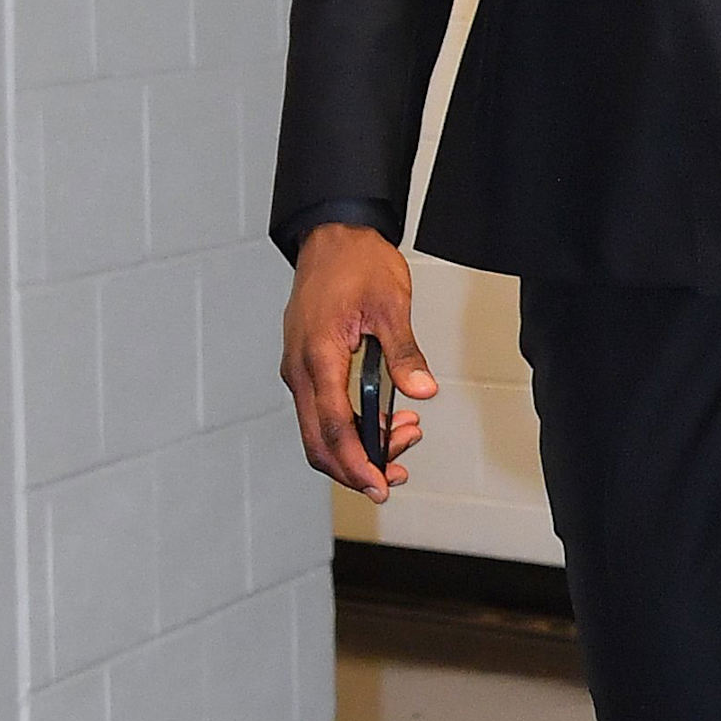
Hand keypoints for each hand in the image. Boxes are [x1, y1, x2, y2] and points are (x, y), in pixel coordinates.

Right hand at [281, 225, 437, 503]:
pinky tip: (385, 420)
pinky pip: (321, 410)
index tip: (379, 485)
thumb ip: (403, 352)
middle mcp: (300, 368)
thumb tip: (421, 391)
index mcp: (318, 355)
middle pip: (319, 441)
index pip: (332, 426)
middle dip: (357, 466)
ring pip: (319, 430)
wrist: (332, 235)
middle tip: (396, 474)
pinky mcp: (306, 365)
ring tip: (405, 435)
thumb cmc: (357, 263)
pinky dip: (349, 426)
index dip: (356, 462)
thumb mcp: (391, 304)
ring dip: (358, 446)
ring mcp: (299, 368)